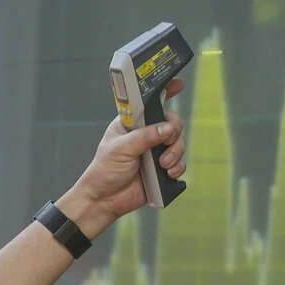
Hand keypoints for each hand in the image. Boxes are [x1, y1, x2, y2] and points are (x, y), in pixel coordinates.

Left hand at [56, 78, 188, 237]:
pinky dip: (177, 167)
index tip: (178, 84)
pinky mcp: (162, 169)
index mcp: (133, 124)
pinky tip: (167, 173)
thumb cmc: (104, 171)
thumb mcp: (121, 149)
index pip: (151, 102)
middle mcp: (147, 134)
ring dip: (175, 153)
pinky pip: (180, 163)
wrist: (105, 200)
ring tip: (162, 164)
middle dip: (174, 132)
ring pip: (179, 143)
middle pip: (172, 122)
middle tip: (165, 144)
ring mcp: (155, 151)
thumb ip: (145, 137)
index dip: (165, 91)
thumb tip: (167, 129)